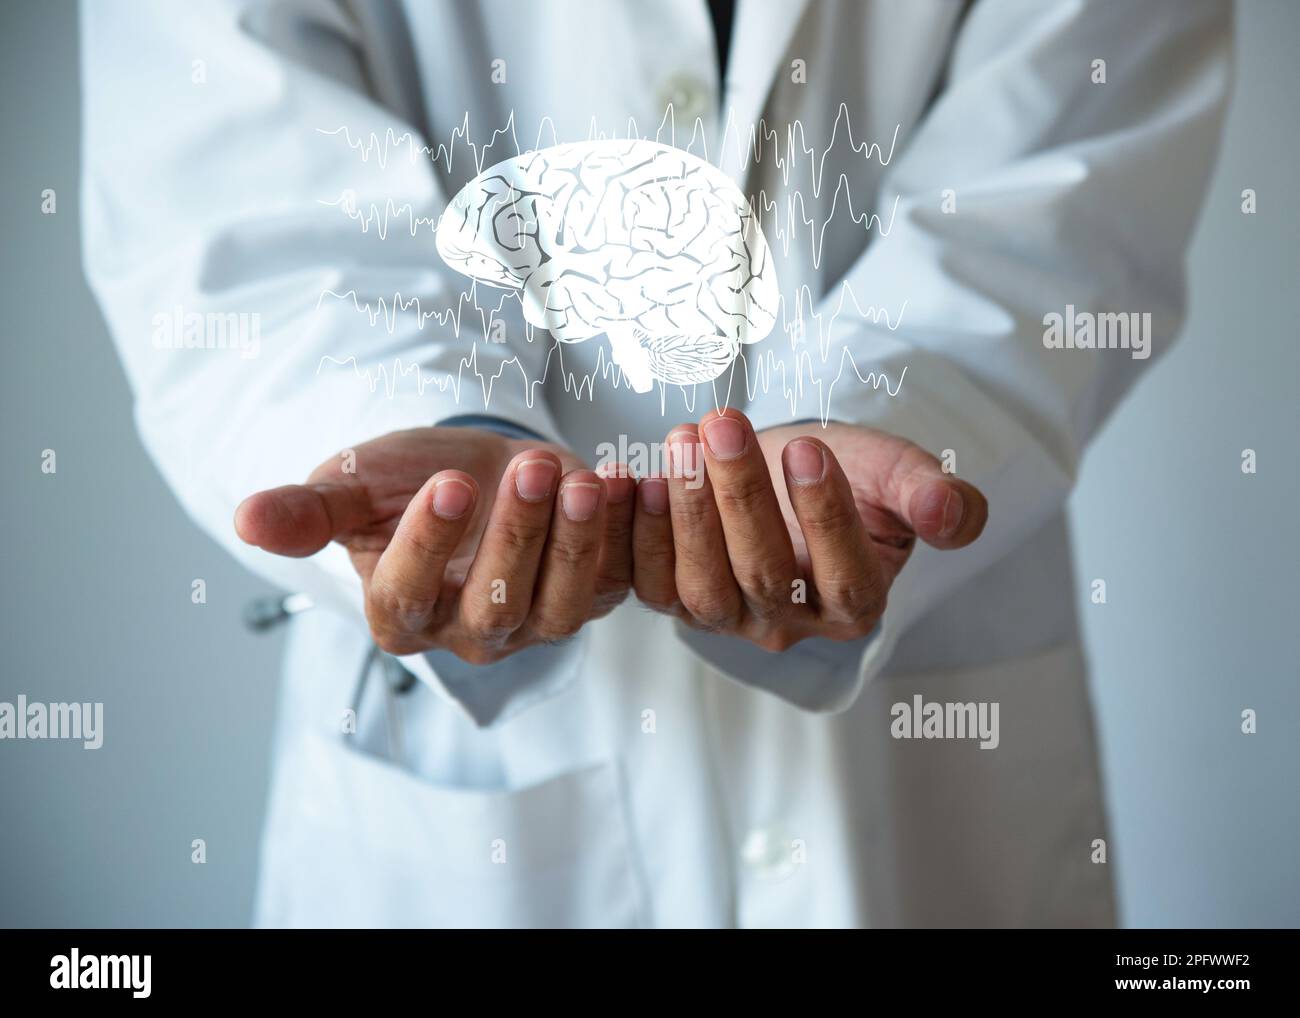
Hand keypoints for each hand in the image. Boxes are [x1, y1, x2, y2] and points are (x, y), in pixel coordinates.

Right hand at [234, 427, 634, 662]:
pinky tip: (630, 484)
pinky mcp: (591, 595)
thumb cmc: (410, 480)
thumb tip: (243, 519)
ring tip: (584, 480)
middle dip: (516, 538)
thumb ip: (309, 508)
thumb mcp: (356, 485)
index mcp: (400, 613)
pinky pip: (615, 579)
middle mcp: (467, 633)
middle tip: (530, 472)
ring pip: (561, 604)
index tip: (448, 483)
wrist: (481, 467)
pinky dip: (626, 537)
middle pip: (493, 607)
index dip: (426, 545)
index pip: (406, 596)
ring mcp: (535, 621)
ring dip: (577, 543)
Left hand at [629, 410, 987, 649]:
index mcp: (854, 604)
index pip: (844, 576)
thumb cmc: (849, 472)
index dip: (826, 516)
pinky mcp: (676, 600)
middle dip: (742, 496)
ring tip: (682, 440)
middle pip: (764, 575)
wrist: (786, 468)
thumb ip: (934, 496)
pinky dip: (639, 531)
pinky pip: (648, 581)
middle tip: (724, 424)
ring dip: (688, 511)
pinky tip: (635, 473)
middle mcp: (790, 624)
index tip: (809, 448)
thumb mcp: (899, 474)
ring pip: (703, 586)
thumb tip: (953, 515)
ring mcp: (728, 619)